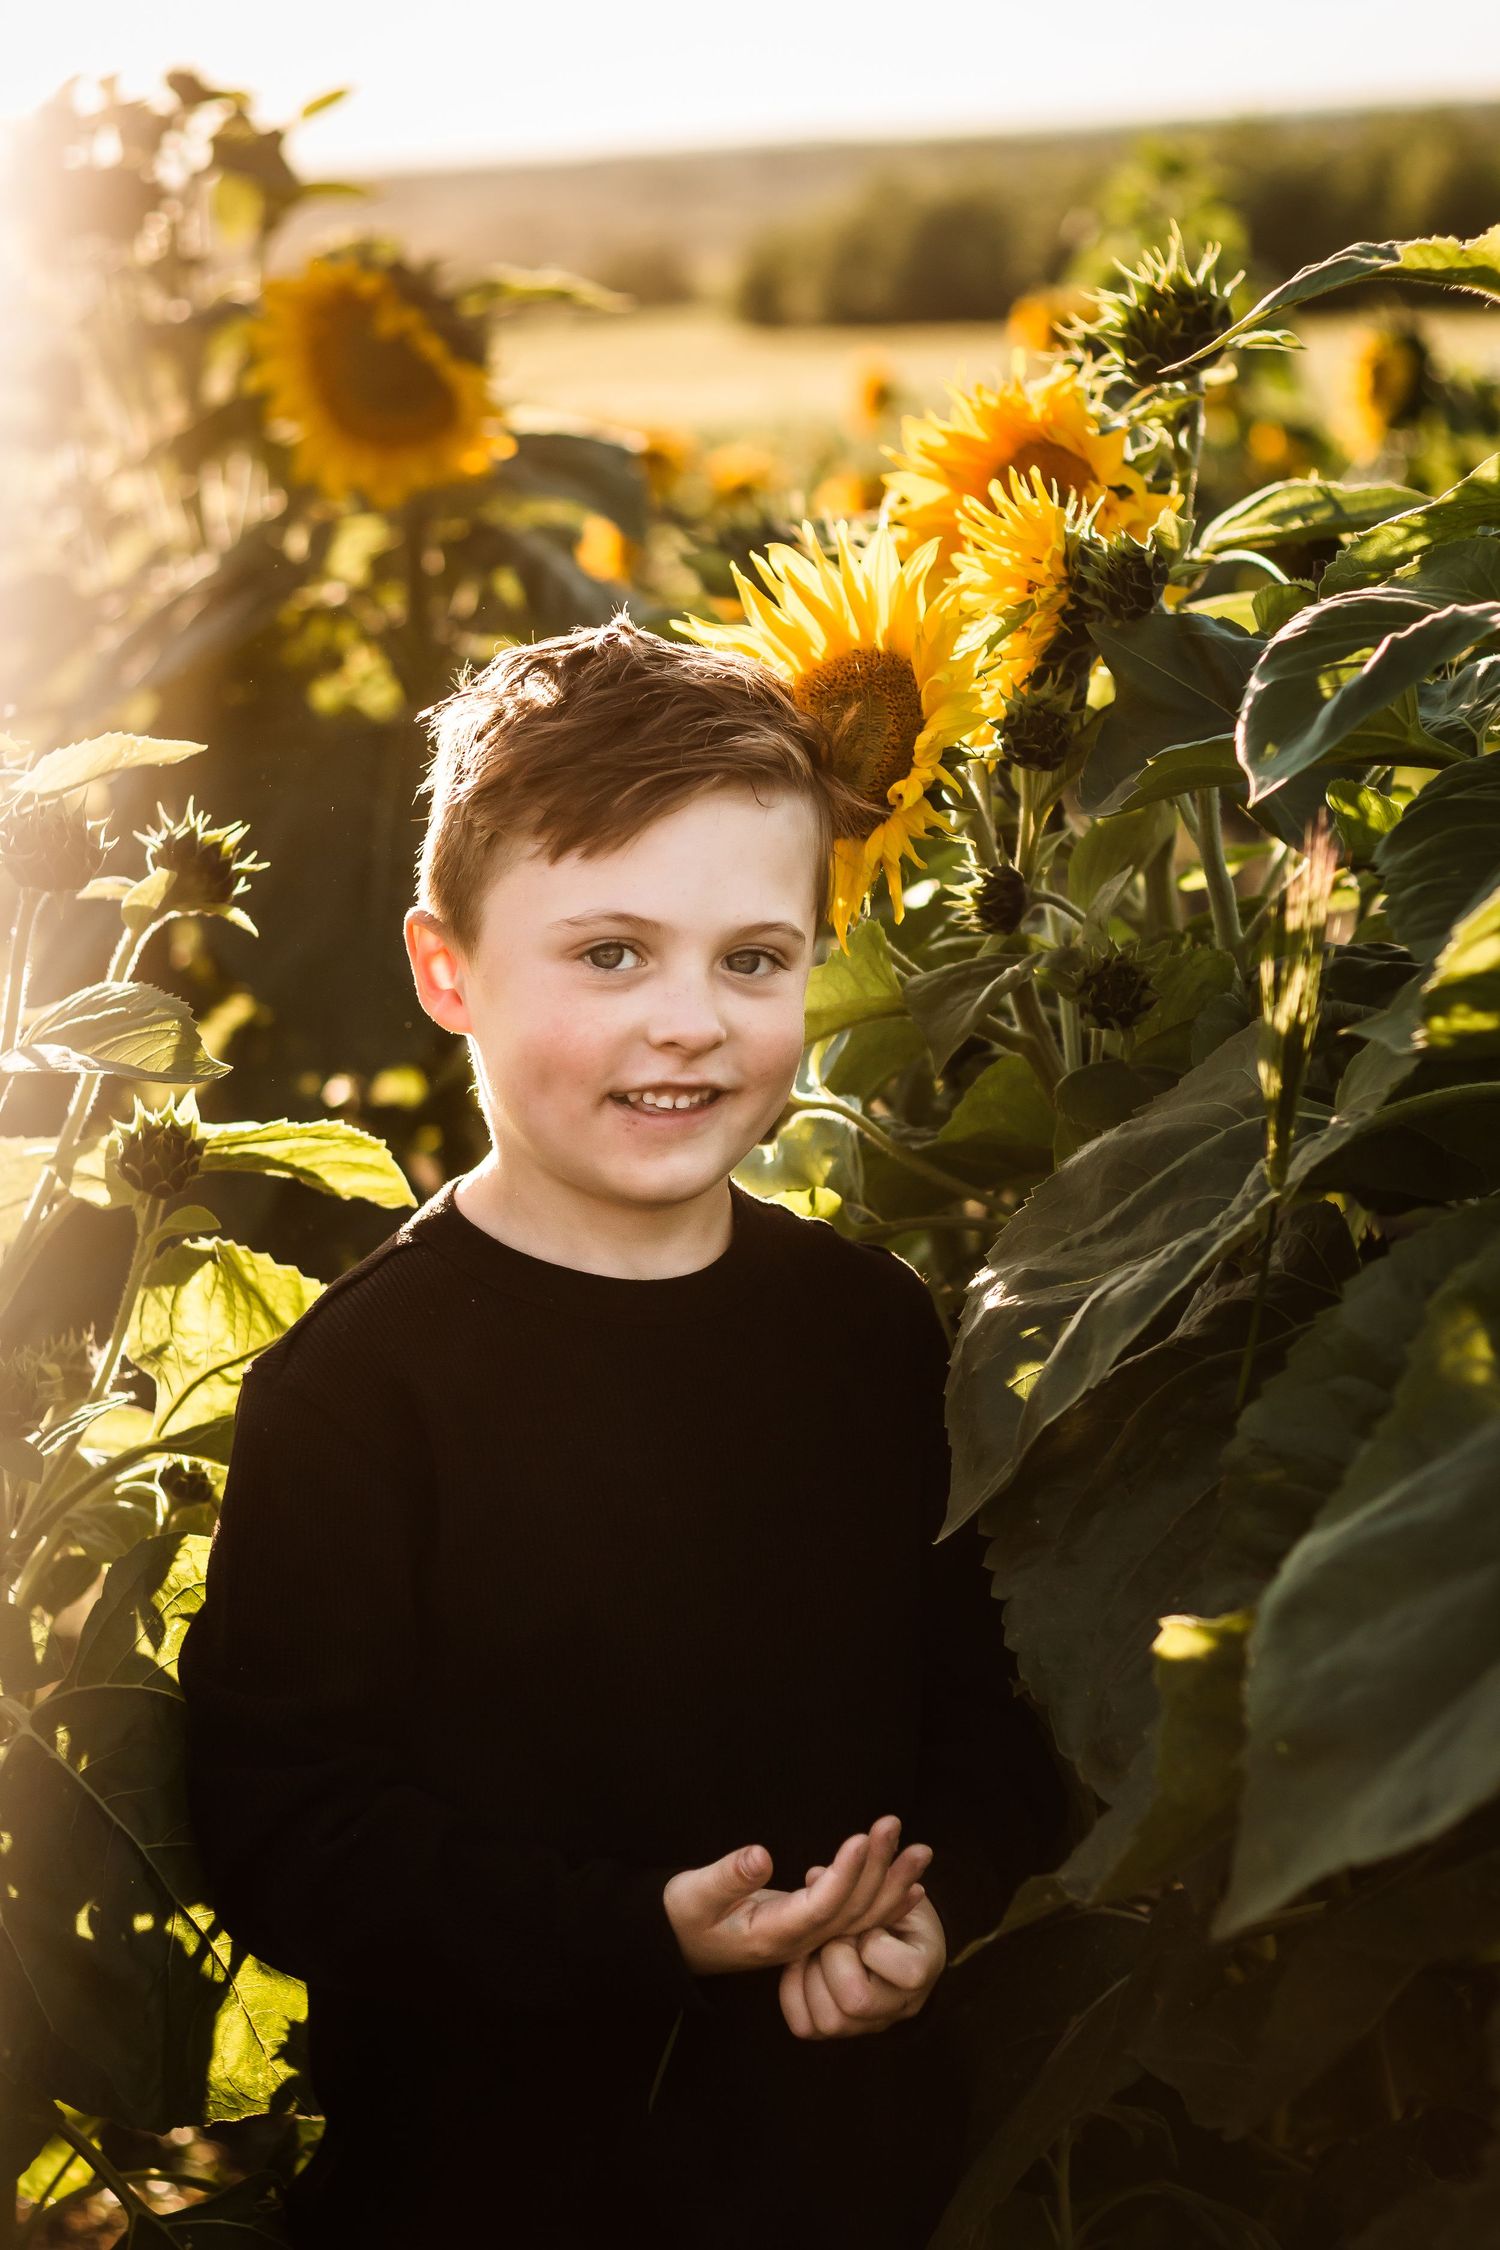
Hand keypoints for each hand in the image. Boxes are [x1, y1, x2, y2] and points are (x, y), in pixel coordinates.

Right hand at [662, 1814, 931, 1977]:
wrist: (678, 1945)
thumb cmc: (681, 1916)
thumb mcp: (692, 1895)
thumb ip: (726, 1878)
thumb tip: (760, 1856)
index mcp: (772, 1936)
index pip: (820, 1907)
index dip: (845, 1874)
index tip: (864, 1837)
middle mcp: (798, 1943)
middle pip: (851, 1911)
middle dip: (879, 1869)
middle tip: (900, 1827)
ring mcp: (808, 1940)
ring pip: (859, 1916)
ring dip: (892, 1882)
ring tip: (922, 1851)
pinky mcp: (811, 1931)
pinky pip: (856, 1919)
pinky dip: (885, 1901)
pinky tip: (913, 1887)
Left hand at [778, 1873, 945, 2039]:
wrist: (896, 1939)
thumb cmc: (896, 1907)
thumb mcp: (893, 1887)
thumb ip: (865, 1880)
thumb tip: (813, 1875)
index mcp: (921, 1970)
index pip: (909, 1973)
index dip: (877, 1943)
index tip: (868, 1924)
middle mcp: (897, 2007)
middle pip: (857, 2001)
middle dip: (836, 1958)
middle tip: (833, 1936)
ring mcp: (866, 2023)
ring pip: (829, 2022)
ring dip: (812, 1976)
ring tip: (815, 1950)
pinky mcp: (837, 2027)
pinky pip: (805, 2027)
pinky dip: (794, 1992)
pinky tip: (800, 1964)